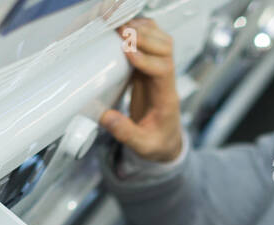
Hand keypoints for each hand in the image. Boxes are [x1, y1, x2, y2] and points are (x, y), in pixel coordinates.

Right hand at [100, 18, 182, 161]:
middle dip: (143, 37)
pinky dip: (138, 32)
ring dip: (142, 31)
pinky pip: (148, 43)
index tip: (128, 52)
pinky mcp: (148, 67)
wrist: (165, 141)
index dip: (146, 59)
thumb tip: (107, 117)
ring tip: (120, 28)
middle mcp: (165, 80)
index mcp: (166, 98)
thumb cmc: (158, 143)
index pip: (164, 70)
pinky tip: (123, 32)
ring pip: (159, 41)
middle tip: (120, 33)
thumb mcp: (143, 146)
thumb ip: (126, 133)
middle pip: (165, 48)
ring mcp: (158, 71)